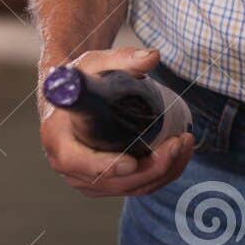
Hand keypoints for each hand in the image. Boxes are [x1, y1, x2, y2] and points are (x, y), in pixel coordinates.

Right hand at [39, 47, 192, 197]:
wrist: (77, 92)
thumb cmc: (84, 77)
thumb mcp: (97, 62)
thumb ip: (123, 58)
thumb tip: (152, 57)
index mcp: (59, 138)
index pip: (78, 161)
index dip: (105, 166)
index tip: (132, 162)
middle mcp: (68, 165)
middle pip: (111, 181)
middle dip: (150, 168)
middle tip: (178, 142)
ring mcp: (86, 177)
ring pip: (128, 187)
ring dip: (162, 172)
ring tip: (185, 143)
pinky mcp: (104, 181)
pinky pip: (133, 186)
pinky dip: (160, 175)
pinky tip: (179, 155)